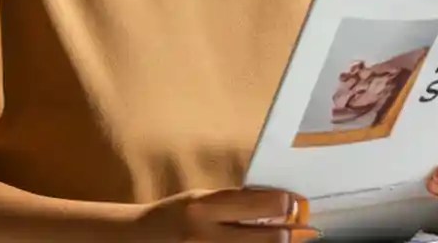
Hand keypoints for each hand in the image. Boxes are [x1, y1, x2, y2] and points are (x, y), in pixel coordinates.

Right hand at [134, 188, 318, 241]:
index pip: (260, 206)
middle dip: (289, 233)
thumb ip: (236, 202)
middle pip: (270, 239)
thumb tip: (279, 204)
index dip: (286, 204)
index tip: (296, 203)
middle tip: (300, 229)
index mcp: (204, 208)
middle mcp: (206, 236)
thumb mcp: (201, 199)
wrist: (138, 241)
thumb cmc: (175, 215)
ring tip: (281, 239)